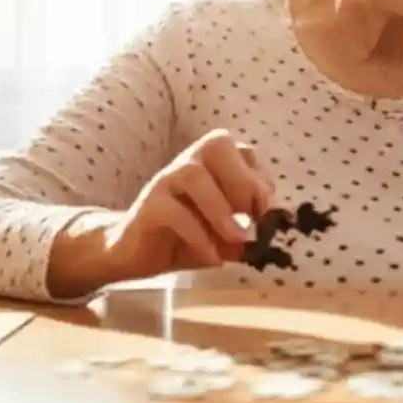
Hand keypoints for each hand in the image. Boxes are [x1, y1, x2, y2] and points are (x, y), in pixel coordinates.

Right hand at [103, 128, 273, 280]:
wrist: (135, 254)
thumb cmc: (186, 236)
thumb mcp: (223, 234)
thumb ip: (245, 229)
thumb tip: (266, 237)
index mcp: (211, 163)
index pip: (243, 151)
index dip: (260, 179)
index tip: (264, 212)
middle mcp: (189, 163)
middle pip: (218, 145)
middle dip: (242, 181)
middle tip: (250, 218)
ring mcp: (165, 182)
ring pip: (194, 175)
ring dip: (221, 210)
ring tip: (236, 239)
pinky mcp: (148, 207)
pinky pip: (174, 213)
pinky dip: (199, 236)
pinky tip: (212, 257)